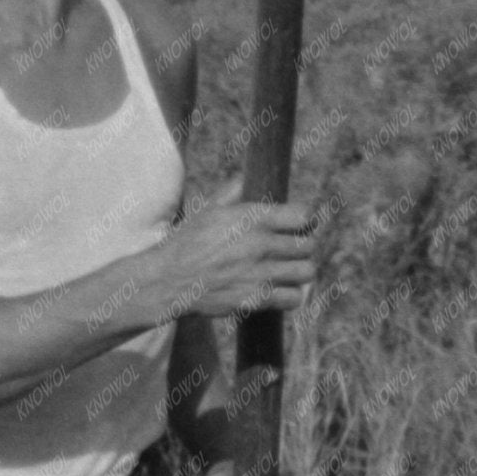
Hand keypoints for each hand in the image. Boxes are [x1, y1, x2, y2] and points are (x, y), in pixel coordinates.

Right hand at [160, 200, 318, 320]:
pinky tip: (279, 291)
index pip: (304, 215)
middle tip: (290, 251)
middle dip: (301, 247)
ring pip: (306, 272)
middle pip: (309, 245)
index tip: (297, 225)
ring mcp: (261, 273)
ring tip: (288, 271)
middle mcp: (261, 244)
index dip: (304, 220)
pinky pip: (294, 298)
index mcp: (253, 218)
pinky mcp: (257, 299)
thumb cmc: (186, 242)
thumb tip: (245, 176)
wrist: (168, 280)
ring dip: (299, 271)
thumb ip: (232, 191)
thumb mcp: (207, 209)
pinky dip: (290, 296)